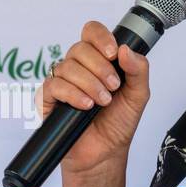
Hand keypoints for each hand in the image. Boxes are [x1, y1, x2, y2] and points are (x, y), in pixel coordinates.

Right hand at [37, 21, 149, 176]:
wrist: (105, 154)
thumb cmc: (118, 124)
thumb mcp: (138, 95)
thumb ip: (138, 70)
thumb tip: (126, 49)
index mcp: (97, 60)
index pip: (91, 32)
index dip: (100, 37)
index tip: (112, 53)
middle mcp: (77, 68)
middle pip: (79, 48)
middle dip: (99, 67)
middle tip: (113, 86)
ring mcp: (61, 82)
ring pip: (67, 67)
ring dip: (89, 84)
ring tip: (102, 102)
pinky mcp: (48, 99)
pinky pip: (54, 86)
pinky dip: (73, 94)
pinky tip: (86, 106)